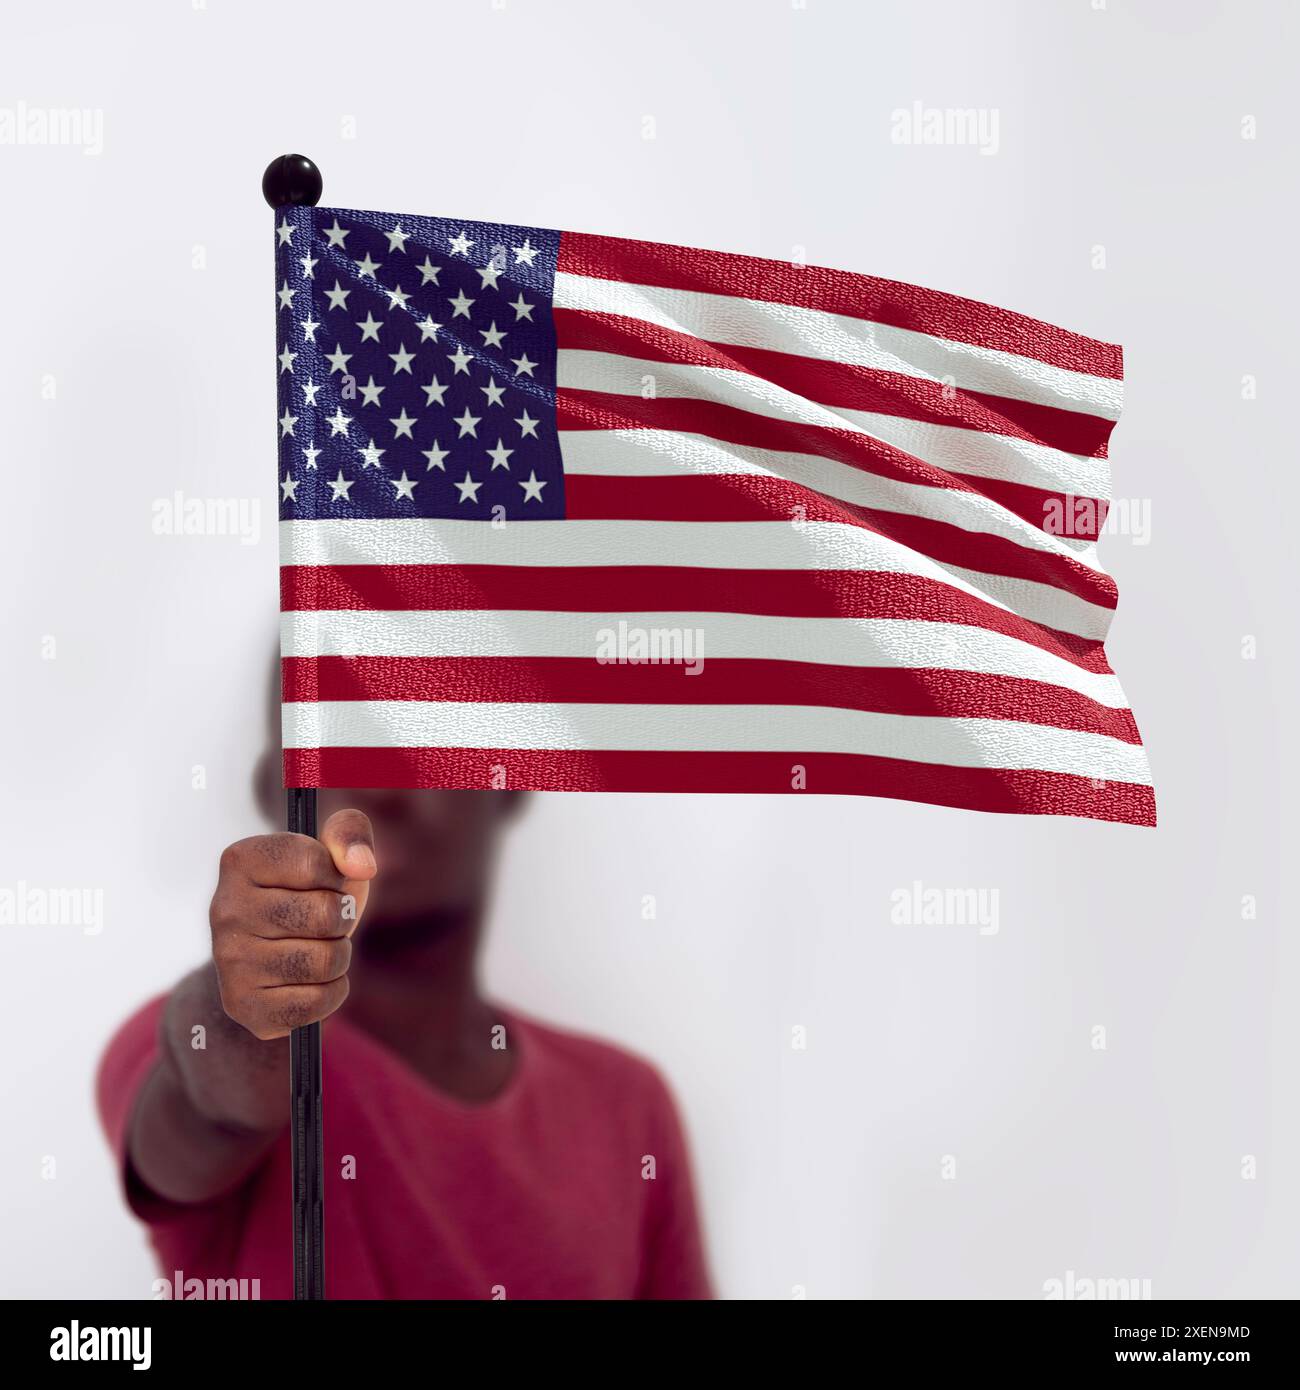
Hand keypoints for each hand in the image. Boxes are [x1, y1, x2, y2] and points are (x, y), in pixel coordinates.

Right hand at [209, 810, 376, 1039]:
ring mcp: (229, 960)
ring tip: (318, 949)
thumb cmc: (309, 895)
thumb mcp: (331, 853)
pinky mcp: (242, 1004)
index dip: (337, 876)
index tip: (324, 882)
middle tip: (324, 922)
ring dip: (339, 957)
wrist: (272, 958)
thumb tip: (362, 867)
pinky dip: (331, 992)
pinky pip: (317, 1002)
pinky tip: (312, 982)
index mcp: (240, 860)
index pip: (316, 863)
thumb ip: (349, 833)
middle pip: (325, 914)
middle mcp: (223, 908)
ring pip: (325, 961)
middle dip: (342, 920)